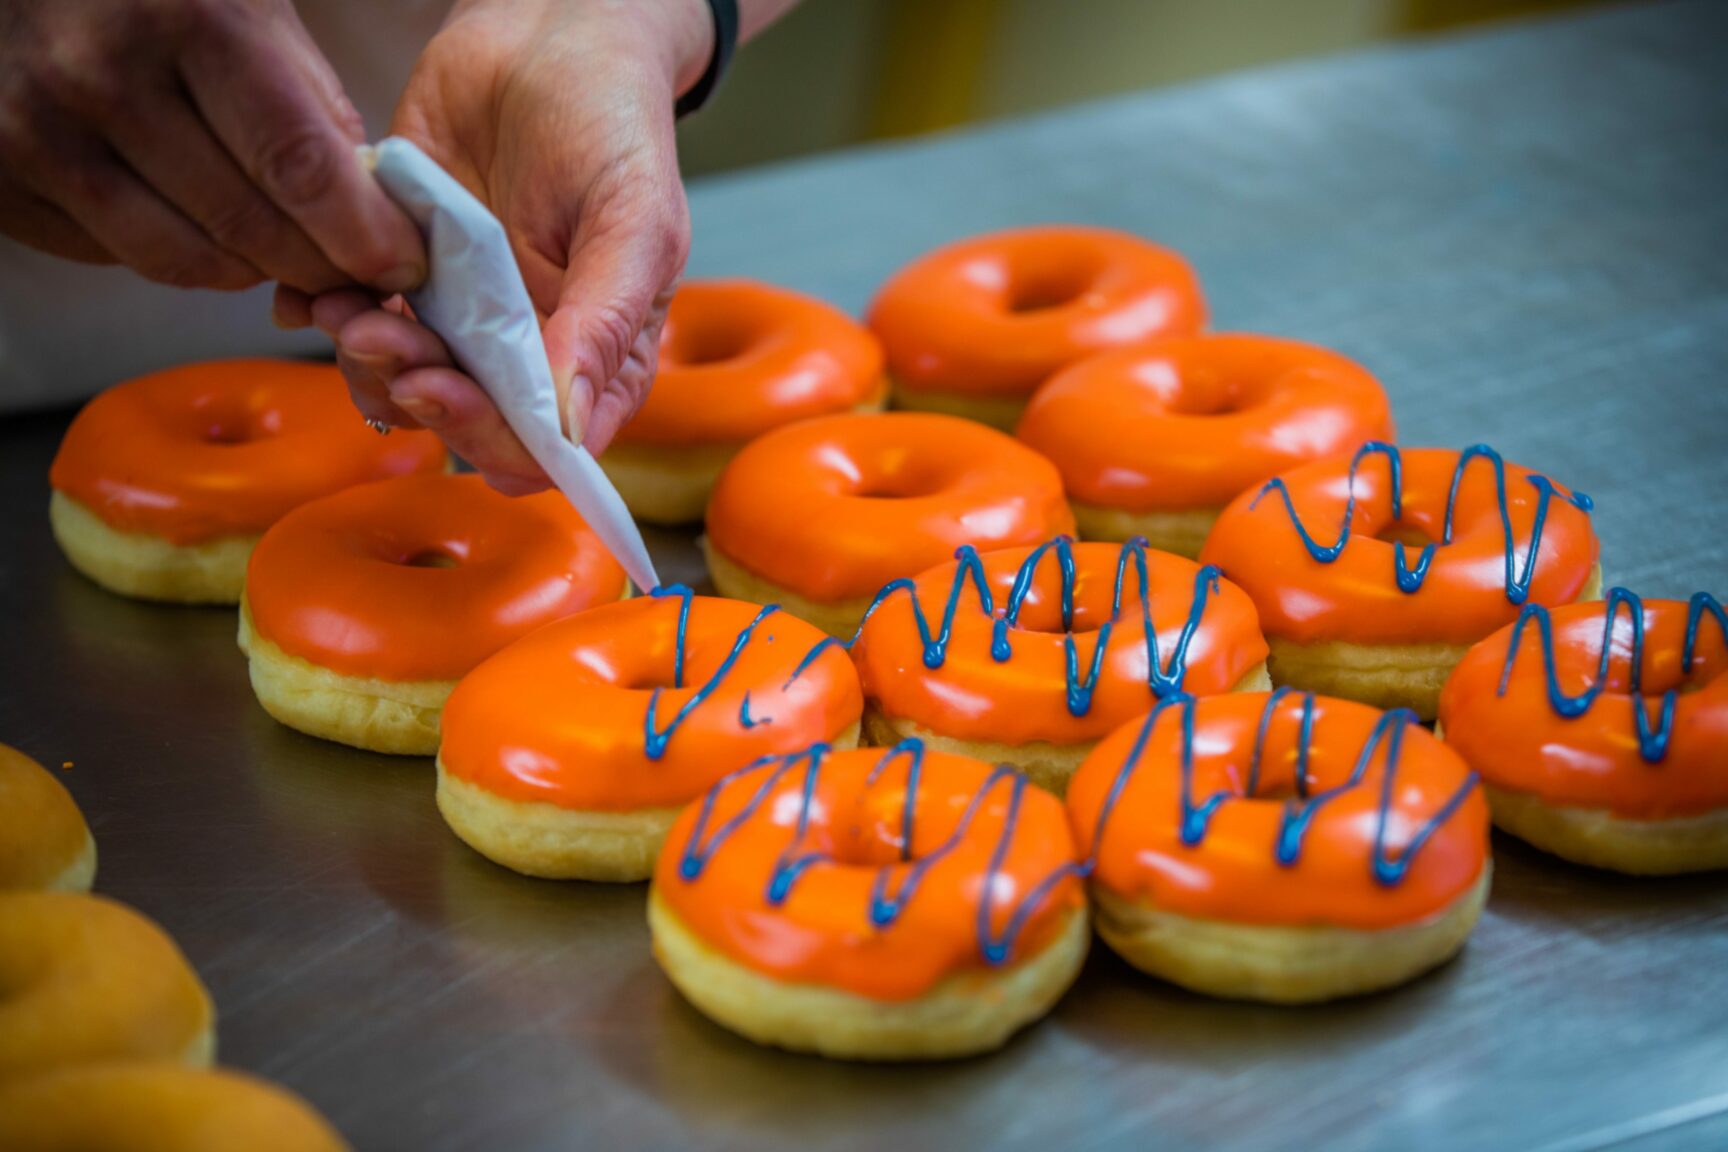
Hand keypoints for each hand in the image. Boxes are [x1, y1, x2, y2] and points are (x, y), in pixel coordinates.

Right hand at [0, 0, 423, 292]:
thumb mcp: (246, 2)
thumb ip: (311, 96)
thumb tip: (371, 206)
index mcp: (188, 19)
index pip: (297, 165)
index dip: (361, 234)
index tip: (402, 264)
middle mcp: (103, 79)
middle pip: (249, 228)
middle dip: (321, 267)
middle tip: (355, 274)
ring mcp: (39, 135)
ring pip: (188, 262)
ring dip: (253, 270)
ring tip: (277, 245)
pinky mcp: (2, 181)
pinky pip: (122, 259)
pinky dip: (179, 255)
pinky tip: (192, 217)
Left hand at [289, 0, 706, 491]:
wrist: (547, 33)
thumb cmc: (614, 124)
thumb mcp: (637, 221)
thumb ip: (608, 322)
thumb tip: (573, 426)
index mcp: (596, 355)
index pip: (544, 445)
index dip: (489, 438)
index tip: (445, 390)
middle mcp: (526, 348)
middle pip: (463, 423)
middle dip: (416, 393)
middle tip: (384, 340)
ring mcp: (461, 313)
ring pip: (400, 380)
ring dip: (362, 361)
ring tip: (342, 307)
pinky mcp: (403, 270)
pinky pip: (357, 320)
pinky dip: (324, 316)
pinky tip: (311, 292)